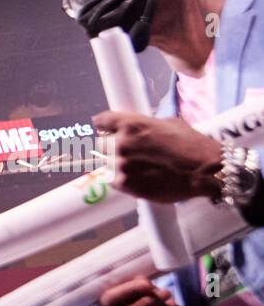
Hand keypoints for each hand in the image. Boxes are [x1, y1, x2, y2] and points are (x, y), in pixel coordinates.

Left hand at [93, 112, 221, 202]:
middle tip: (128, 151)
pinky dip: (121, 179)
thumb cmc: (192, 145)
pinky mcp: (124, 184)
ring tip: (136, 166)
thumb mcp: (169, 123)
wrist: (205, 171)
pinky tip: (137, 177)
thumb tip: (135, 129)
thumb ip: (145, 125)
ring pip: (104, 163)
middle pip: (100, 144)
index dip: (105, 126)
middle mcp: (121, 143)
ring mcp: (120, 165)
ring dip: (115, 164)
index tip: (106, 130)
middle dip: (111, 146)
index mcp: (131, 124)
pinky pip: (111, 180)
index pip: (102, 121)